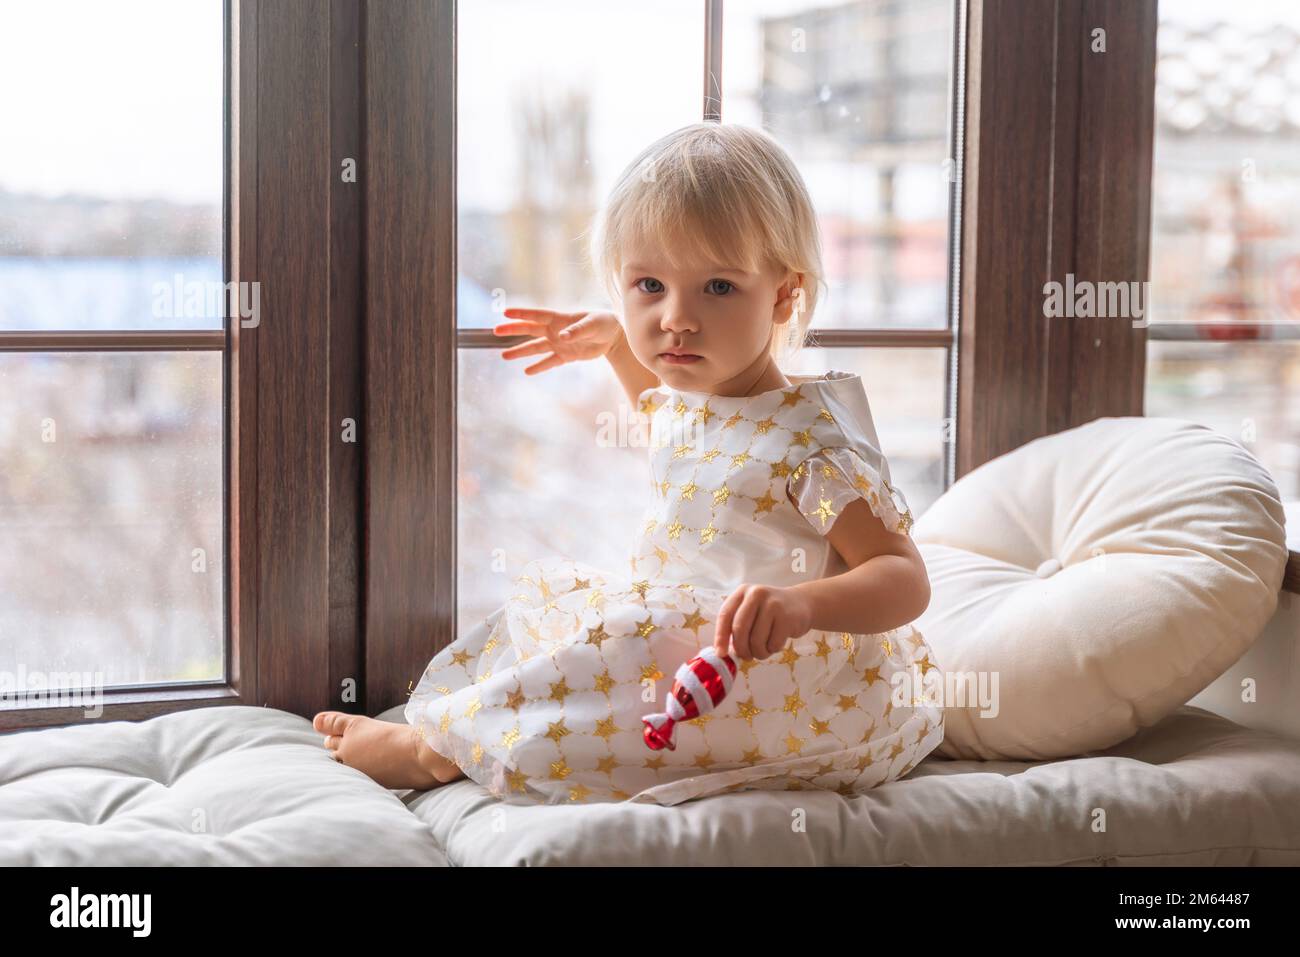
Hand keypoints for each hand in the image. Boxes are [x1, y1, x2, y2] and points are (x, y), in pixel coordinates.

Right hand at [493, 308, 622, 374]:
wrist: (613, 336)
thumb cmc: (603, 322)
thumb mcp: (592, 324)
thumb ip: (577, 330)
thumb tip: (563, 336)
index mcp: (560, 318)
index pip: (537, 315)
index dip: (522, 314)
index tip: (505, 312)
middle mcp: (555, 330)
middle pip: (530, 330)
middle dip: (513, 331)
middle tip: (495, 332)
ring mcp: (558, 343)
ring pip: (536, 348)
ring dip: (521, 352)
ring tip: (504, 356)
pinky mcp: (565, 356)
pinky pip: (550, 362)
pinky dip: (539, 367)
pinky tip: (527, 371)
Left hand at [713, 583, 814, 660]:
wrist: (802, 603)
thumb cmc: (770, 612)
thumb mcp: (751, 610)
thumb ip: (737, 625)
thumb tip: (724, 652)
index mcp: (742, 591)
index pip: (725, 615)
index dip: (720, 637)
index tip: (721, 654)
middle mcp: (756, 594)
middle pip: (739, 629)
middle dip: (741, 649)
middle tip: (746, 657)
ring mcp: (773, 604)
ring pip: (756, 640)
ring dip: (758, 653)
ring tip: (763, 650)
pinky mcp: (787, 618)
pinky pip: (772, 644)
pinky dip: (772, 650)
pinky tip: (776, 643)